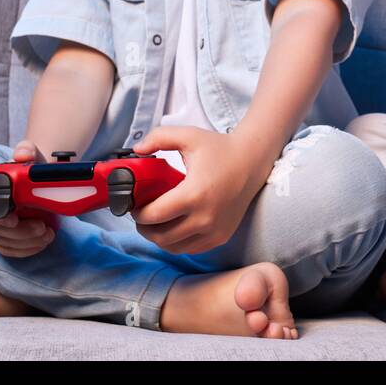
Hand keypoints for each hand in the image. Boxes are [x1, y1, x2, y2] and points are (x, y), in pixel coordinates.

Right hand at [0, 138, 54, 257]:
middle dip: (20, 232)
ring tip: (48, 234)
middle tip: (43, 228)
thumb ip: (27, 150)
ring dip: (27, 242)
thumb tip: (22, 155)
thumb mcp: (32, 156)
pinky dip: (26, 250)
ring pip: (2, 242)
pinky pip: (8, 250)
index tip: (14, 219)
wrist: (36, 183)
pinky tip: (41, 243)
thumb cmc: (30, 169)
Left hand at [130, 125, 262, 254]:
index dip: (137, 213)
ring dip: (159, 237)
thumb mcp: (188, 135)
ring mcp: (214, 231)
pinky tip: (173, 227)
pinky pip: (190, 249)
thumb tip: (137, 149)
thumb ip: (159, 137)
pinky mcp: (221, 237)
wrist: (252, 162)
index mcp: (195, 194)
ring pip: (174, 247)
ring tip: (155, 221)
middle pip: (161, 236)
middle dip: (144, 227)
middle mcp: (205, 218)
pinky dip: (176, 242)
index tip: (133, 205)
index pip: (154, 215)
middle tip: (140, 214)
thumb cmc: (220, 148)